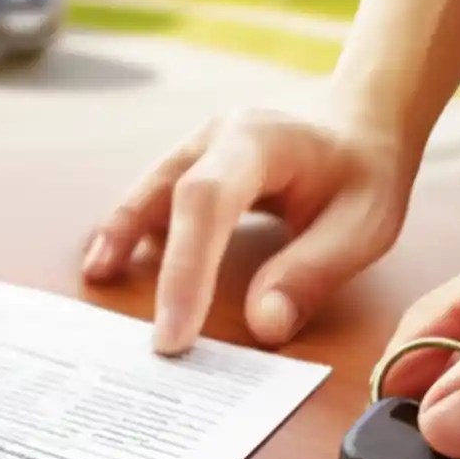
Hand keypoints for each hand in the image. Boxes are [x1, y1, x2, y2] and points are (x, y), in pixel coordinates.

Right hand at [82, 110, 418, 353]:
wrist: (359, 123)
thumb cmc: (361, 172)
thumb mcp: (362, 224)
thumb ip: (311, 272)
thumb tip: (262, 326)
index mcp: (260, 141)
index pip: (208, 201)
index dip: (186, 268)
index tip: (176, 335)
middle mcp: (215, 137)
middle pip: (165, 194)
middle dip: (147, 260)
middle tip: (144, 333)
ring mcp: (195, 149)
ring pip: (147, 193)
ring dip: (120, 235)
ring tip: (98, 276)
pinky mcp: (187, 169)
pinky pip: (151, 200)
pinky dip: (129, 230)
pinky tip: (110, 262)